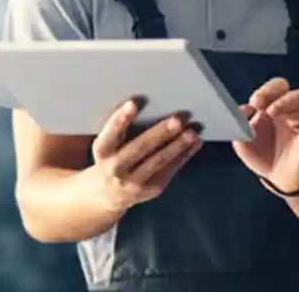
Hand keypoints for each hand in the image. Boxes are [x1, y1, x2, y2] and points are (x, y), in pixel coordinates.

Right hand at [88, 99, 202, 212]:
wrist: (108, 195)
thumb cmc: (111, 157)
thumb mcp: (108, 144)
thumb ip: (121, 130)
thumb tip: (148, 104)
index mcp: (102, 151)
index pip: (110, 134)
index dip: (121, 119)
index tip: (133, 103)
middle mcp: (115, 168)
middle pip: (139, 148)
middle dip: (160, 133)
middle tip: (177, 120)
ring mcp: (134, 182)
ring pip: (158, 161)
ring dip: (177, 146)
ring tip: (192, 133)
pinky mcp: (151, 189)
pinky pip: (170, 170)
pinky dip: (184, 155)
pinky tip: (195, 143)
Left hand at [232, 77, 298, 193]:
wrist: (278, 178)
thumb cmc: (261, 157)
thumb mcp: (243, 143)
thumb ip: (240, 125)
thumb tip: (244, 108)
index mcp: (265, 109)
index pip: (266, 91)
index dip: (260, 93)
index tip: (252, 104)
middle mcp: (282, 109)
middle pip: (282, 86)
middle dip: (272, 88)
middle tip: (260, 100)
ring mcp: (296, 117)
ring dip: (283, 100)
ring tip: (270, 112)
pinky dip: (291, 113)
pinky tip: (280, 120)